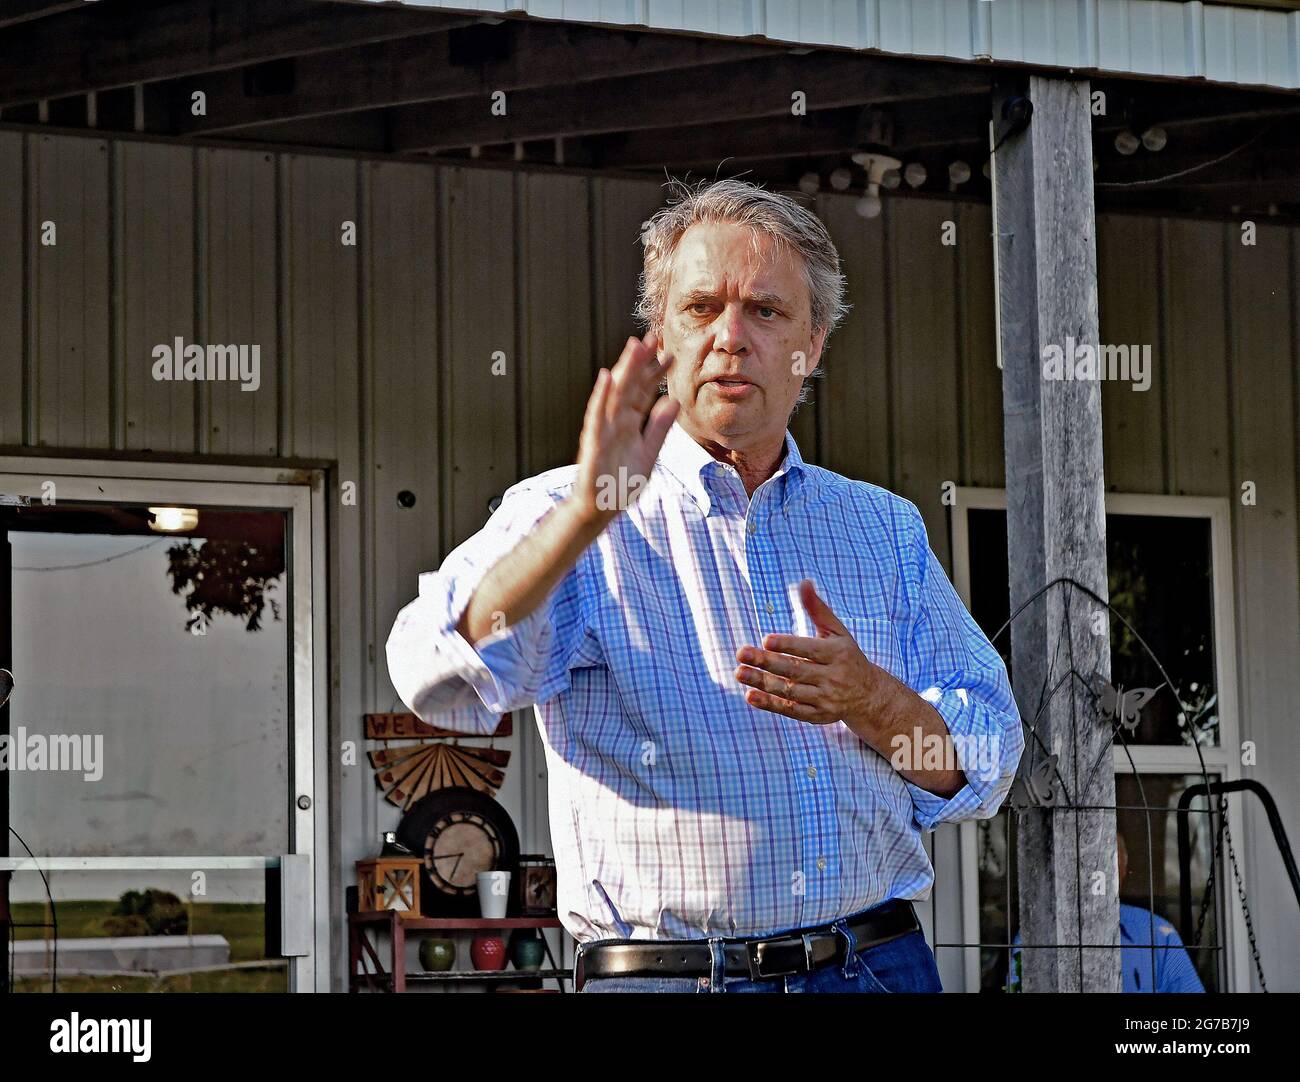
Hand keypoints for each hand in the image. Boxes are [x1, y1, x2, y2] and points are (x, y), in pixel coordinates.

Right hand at [570, 332, 678, 529]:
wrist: (601, 508)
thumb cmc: (622, 482)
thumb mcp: (648, 453)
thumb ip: (659, 428)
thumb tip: (673, 401)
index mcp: (630, 423)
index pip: (644, 392)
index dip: (656, 373)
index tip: (669, 353)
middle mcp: (617, 421)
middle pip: (630, 386)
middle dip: (641, 362)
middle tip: (653, 336)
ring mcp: (604, 429)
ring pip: (616, 394)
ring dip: (624, 370)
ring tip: (633, 347)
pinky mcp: (593, 441)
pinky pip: (597, 416)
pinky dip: (601, 396)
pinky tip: (607, 377)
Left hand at [734, 580, 892, 729]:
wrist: (868, 694)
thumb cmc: (846, 656)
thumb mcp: (837, 631)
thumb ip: (818, 608)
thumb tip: (803, 582)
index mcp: (837, 653)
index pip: (809, 650)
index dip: (787, 645)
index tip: (766, 640)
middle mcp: (832, 677)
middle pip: (795, 670)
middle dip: (767, 662)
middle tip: (741, 654)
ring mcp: (825, 698)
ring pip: (790, 691)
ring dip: (763, 684)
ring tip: (740, 673)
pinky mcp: (817, 716)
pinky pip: (791, 710)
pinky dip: (771, 705)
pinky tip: (751, 696)